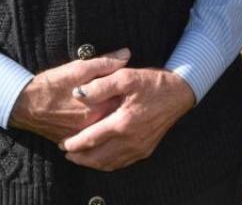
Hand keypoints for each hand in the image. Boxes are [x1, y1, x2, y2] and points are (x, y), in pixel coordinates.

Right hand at [10, 48, 129, 142]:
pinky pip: (95, 137)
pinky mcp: (76, 141)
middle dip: (126, 105)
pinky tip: (101, 118)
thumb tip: (126, 54)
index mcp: (98, 107)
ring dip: (114, 118)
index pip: (126, 100)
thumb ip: (104, 63)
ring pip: (107, 128)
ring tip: (117, 106)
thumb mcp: (77, 68)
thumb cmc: (51, 84)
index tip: (137, 83)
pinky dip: (101, 128)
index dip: (132, 90)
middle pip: (119, 116)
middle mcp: (94, 125)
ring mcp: (85, 136)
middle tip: (130, 95)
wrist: (24, 105)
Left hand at [60, 67, 196, 171]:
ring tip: (80, 158)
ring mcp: (140, 147)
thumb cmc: (152, 82)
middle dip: (80, 158)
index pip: (91, 138)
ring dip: (92, 163)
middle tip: (67, 153)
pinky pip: (122, 163)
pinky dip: (108, 164)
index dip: (74, 144)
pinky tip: (101, 158)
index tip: (62, 144)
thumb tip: (77, 94)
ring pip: (110, 163)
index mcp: (123, 122)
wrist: (179, 92)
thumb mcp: (126, 76)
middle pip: (98, 157)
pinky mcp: (146, 149)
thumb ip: (100, 86)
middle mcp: (131, 140)